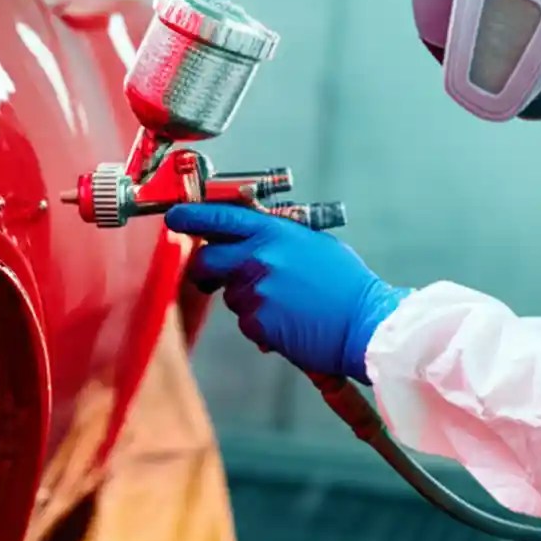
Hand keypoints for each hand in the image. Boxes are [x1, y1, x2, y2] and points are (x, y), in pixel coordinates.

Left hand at [164, 204, 406, 383]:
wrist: (365, 323)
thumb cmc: (345, 284)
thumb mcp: (313, 244)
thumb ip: (277, 238)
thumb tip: (248, 239)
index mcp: (273, 232)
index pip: (219, 217)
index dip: (190, 216)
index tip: (175, 217)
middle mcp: (258, 258)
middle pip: (206, 260)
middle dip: (205, 270)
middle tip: (211, 276)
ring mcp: (255, 292)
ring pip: (230, 295)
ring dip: (248, 300)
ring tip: (286, 303)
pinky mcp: (256, 324)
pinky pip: (246, 321)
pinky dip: (262, 324)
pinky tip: (290, 321)